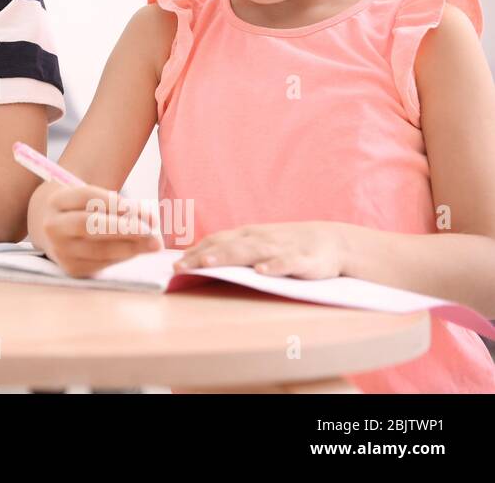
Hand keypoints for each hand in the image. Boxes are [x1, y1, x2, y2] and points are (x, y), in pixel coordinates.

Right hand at [31, 181, 161, 276]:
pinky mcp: (72, 268)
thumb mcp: (89, 198)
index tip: (142, 209)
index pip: (87, 197)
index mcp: (56, 201)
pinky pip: (102, 263)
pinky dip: (123, 256)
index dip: (116, 203)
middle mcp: (53, 226)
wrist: (54, 230)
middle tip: (150, 230)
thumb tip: (150, 221)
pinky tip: (137, 250)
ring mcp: (60, 250)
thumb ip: (117, 204)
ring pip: (99, 249)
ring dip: (130, 246)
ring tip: (153, 244)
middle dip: (123, 228)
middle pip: (90, 225)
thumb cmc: (81, 209)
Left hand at [174, 222, 347, 278]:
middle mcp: (259, 238)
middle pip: (226, 246)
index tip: (174, 264)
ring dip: (228, 256)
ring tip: (208, 264)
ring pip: (250, 251)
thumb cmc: (287, 245)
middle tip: (180, 266)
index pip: (215, 241)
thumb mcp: (258, 244)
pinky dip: (274, 266)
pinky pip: (286, 262)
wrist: (332, 242)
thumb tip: (200, 261)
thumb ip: (234, 250)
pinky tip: (262, 271)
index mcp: (247, 235)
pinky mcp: (302, 259)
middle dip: (202, 256)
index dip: (194, 251)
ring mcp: (280, 247)